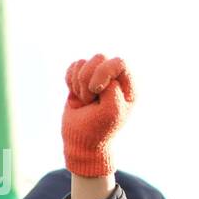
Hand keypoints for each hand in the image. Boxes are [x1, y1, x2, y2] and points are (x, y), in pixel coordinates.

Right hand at [62, 54, 133, 177]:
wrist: (81, 140)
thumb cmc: (99, 128)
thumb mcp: (111, 111)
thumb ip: (112, 89)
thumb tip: (100, 69)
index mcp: (129, 87)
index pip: (119, 63)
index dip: (104, 72)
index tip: (97, 90)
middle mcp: (115, 79)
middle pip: (99, 58)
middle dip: (88, 79)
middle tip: (90, 100)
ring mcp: (97, 77)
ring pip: (83, 63)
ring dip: (78, 84)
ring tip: (84, 101)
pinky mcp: (81, 79)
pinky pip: (72, 67)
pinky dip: (70, 82)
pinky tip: (76, 97)